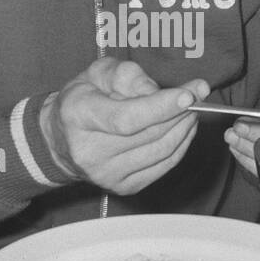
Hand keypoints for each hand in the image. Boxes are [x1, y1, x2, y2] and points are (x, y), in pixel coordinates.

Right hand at [43, 59, 211, 196]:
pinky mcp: (123, 187)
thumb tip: (158, 92)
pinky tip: (182, 128)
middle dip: (181, 112)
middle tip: (197, 93)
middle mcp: (90, 151)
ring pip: (162, 151)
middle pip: (150, 134)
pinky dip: (180, 145)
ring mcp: (107, 174)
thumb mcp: (98, 73)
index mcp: (79, 116)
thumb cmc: (83, 100)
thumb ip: (129, 75)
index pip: (127, 118)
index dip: (162, 107)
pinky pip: (163, 166)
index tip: (190, 94)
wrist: (61, 142)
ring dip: (184, 128)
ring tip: (190, 109)